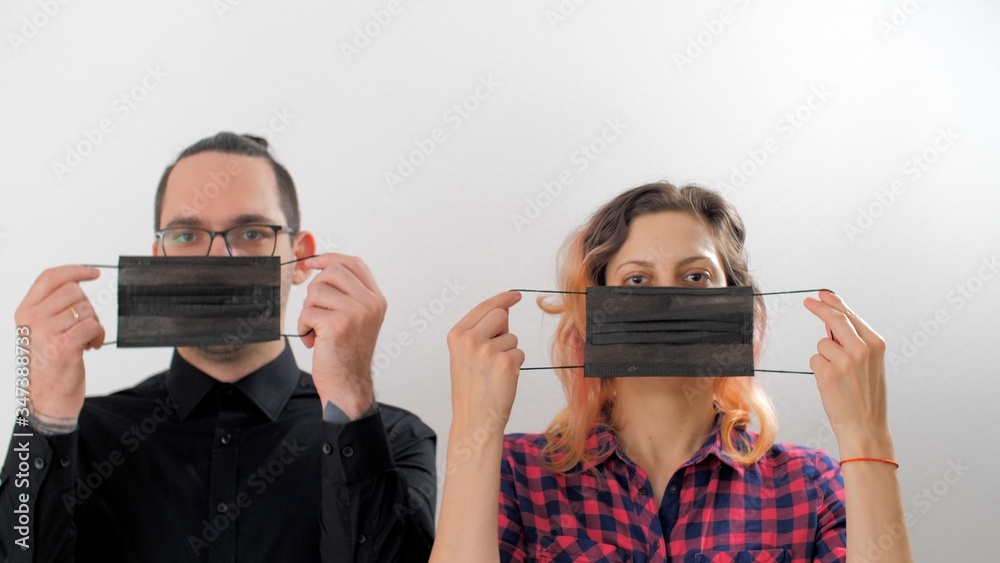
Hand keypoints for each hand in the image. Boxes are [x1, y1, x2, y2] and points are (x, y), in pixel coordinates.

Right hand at [14, 266, 104, 429]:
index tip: (93, 272)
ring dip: (95, 323)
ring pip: (86, 309)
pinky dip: (99, 335)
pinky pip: (92, 325)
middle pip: (74, 291)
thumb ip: (52, 307)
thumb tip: (77, 282)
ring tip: (87, 340)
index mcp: (25, 312)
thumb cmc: (48, 364)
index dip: (74, 270)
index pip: (49, 277)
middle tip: (86, 325)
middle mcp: (32, 320)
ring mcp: (46, 333)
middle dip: (88, 306)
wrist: (47, 399)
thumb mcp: (41, 330)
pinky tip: (92, 346)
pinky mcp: (63, 347)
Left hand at [296, 254, 386, 419]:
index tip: (310, 264)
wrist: (348, 386)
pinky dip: (303, 326)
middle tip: (316, 312)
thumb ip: (347, 294)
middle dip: (315, 290)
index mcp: (376, 299)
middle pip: (332, 271)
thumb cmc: (346, 354)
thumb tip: (320, 266)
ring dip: (308, 311)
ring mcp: (356, 313)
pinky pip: (308, 311)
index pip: (354, 263)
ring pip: (316, 291)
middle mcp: (370, 303)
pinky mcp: (338, 324)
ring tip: (316, 330)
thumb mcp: (356, 318)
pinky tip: (313, 341)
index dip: (329, 259)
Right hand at [446, 291, 523, 431]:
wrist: (474, 420)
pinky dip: (515, 366)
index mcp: (457, 335)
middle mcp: (469, 340)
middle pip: (501, 315)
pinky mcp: (505, 362)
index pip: (484, 307)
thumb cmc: (472, 389)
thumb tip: (505, 310)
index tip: (515, 294)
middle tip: (495, 354)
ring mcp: (487, 351)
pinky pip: (520, 353)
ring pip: (512, 338)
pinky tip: (502, 380)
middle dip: (504, 330)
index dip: (502, 299)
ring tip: (494, 373)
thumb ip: (480, 332)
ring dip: (509, 353)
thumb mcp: (465, 355)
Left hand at [804, 290, 893, 457]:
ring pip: (822, 344)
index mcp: (876, 344)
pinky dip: (819, 370)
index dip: (834, 303)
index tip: (821, 294)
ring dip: (824, 357)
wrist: (866, 427)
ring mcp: (845, 360)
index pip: (850, 316)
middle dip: (819, 308)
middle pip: (835, 319)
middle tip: (808, 301)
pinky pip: (814, 360)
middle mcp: (862, 349)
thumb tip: (830, 322)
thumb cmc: (865, 396)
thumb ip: (852, 343)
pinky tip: (831, 385)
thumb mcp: (868, 365)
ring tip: (838, 378)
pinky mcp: (828, 372)